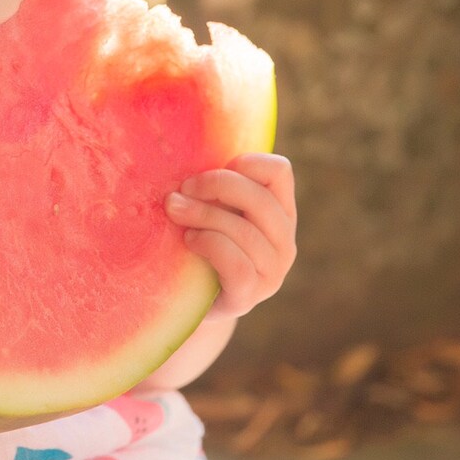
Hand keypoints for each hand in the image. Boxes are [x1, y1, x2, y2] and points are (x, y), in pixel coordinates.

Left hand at [165, 153, 296, 321]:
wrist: (189, 300)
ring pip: (244, 231)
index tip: (210, 171)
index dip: (245, 163)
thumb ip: (213, 186)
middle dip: (215, 186)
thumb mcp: (212, 208)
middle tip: (181, 191)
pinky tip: (190, 241)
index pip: (280, 172)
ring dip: (202, 215)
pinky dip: (208, 244)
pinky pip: (235, 263)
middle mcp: (284, 241)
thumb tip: (181, 158)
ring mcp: (272, 272)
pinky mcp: (249, 296)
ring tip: (176, 213)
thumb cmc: (199, 242)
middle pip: (260, 199)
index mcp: (280, 212)